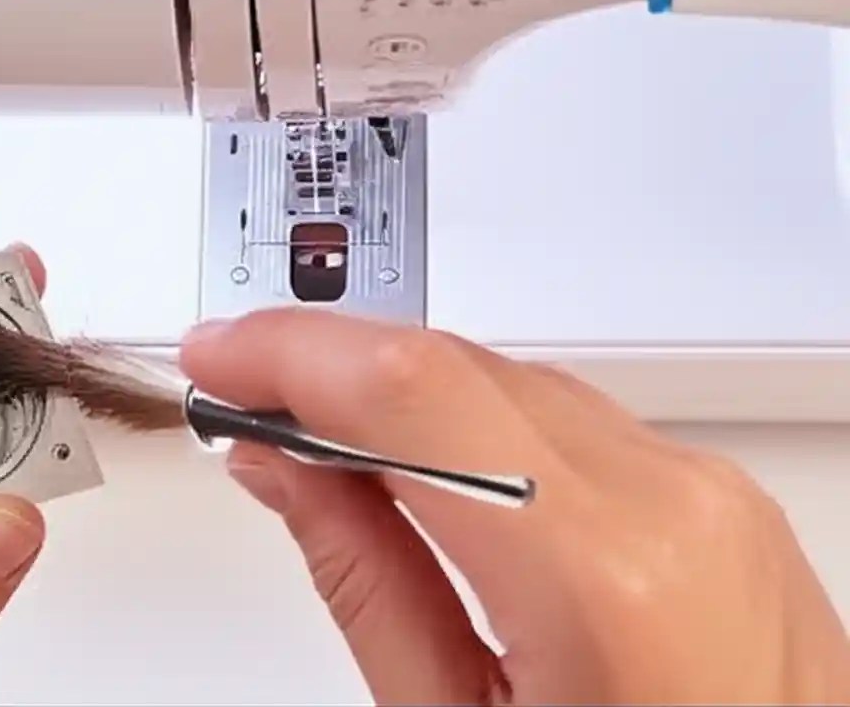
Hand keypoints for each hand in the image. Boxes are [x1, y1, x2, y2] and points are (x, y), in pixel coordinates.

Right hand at [181, 309, 849, 704]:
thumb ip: (365, 584)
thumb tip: (285, 468)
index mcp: (606, 578)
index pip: (413, 392)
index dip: (292, 355)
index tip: (220, 360)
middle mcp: (675, 505)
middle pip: (458, 368)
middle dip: (330, 367)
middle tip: (246, 402)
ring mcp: (710, 494)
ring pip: (508, 379)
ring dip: (395, 390)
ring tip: (314, 435)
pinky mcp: (718, 498)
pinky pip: (566, 418)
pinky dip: (470, 418)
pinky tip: (415, 454)